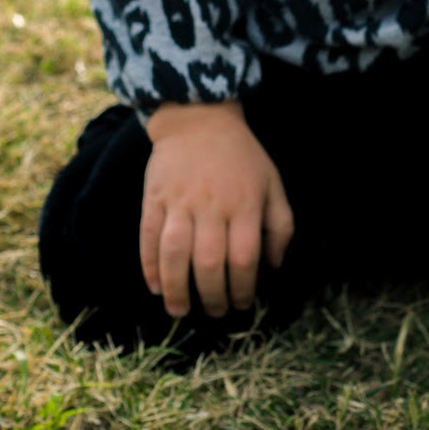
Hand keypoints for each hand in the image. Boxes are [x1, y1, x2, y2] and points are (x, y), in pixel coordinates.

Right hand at [140, 101, 294, 319]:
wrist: (199, 118)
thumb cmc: (242, 156)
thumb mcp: (273, 184)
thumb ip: (280, 225)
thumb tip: (273, 265)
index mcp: (244, 205)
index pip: (244, 259)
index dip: (243, 288)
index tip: (242, 303)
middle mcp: (212, 206)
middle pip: (208, 262)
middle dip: (212, 296)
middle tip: (215, 312)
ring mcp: (179, 202)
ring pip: (174, 255)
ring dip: (176, 289)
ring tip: (180, 310)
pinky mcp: (154, 198)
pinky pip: (148, 237)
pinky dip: (150, 266)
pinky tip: (156, 286)